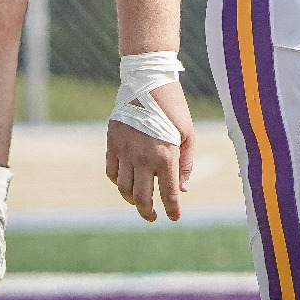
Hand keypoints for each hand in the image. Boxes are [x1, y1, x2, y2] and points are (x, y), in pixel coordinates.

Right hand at [105, 78, 193, 221]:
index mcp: (165, 155)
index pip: (168, 193)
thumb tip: (182, 189)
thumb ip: (185, 163)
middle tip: (152, 217)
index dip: (172, 209)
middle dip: (147, 212)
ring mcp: (124, 151)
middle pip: (141, 198)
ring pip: (124, 188)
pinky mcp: (112, 143)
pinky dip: (118, 182)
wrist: (148, 81)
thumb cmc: (173, 107)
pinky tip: (127, 183)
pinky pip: (111, 172)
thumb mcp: (187, 134)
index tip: (174, 218)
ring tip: (140, 202)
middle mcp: (143, 157)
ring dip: (132, 200)